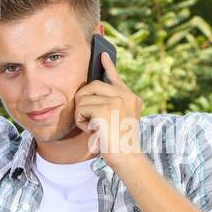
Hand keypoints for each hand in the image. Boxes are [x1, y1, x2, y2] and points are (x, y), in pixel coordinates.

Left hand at [73, 51, 142, 169]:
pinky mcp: (106, 108)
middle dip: (83, 103)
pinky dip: (81, 122)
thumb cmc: (120, 144)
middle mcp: (125, 95)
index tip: (101, 54)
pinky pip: (81, 109)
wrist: (127, 157)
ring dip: (82, 115)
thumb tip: (91, 93)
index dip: (107, 65)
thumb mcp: (119, 120)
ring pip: (83, 98)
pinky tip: (93, 130)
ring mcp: (117, 100)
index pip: (115, 78)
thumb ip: (111, 105)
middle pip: (91, 86)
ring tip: (95, 127)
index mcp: (130, 97)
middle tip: (91, 120)